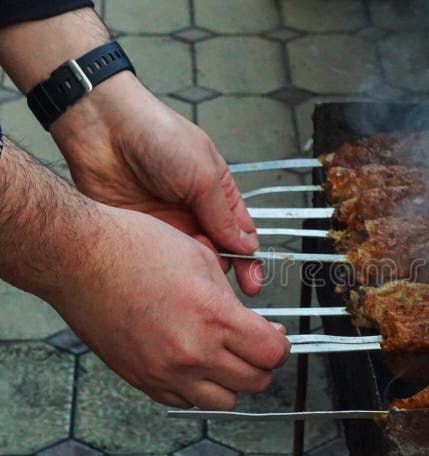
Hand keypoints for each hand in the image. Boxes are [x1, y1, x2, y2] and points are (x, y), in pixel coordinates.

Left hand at [48, 73, 262, 294]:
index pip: (241, 234)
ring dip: (195, 265)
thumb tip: (246, 246)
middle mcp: (194, 211)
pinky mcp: (140, 233)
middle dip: (224, 266)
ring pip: (190, 261)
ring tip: (191, 253)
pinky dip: (167, 266)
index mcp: (217, 194)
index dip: (250, 259)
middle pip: (218, 252)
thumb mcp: (204, 175)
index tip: (252, 281)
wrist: (103, 128)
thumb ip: (224, 216)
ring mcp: (167, 224)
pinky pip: (158, 259)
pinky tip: (169, 260)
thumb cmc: (158, 135)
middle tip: (219, 273)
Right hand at [49, 204, 289, 409]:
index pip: (272, 354)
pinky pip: (184, 401)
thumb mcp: (203, 260)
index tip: (277, 337)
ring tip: (226, 358)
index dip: (281, 346)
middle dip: (263, 364)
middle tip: (257, 346)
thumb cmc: (136, 248)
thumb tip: (257, 325)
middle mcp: (191, 352)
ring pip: (224, 401)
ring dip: (232, 382)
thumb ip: (234, 300)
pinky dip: (197, 388)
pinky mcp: (141, 379)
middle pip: (255, 382)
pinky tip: (194, 363)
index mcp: (214, 318)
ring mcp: (164, 371)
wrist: (80, 258)